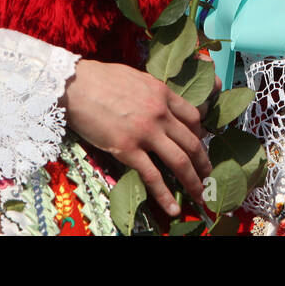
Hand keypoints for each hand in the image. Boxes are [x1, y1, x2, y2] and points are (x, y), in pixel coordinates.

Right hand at [63, 59, 211, 216]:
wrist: (74, 85)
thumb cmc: (100, 78)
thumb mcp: (137, 77)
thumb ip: (152, 92)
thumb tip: (158, 101)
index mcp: (163, 93)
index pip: (193, 117)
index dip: (200, 134)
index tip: (199, 145)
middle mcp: (160, 113)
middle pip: (192, 142)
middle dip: (203, 162)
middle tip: (209, 175)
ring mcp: (145, 132)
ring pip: (180, 161)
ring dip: (193, 181)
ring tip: (200, 194)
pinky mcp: (127, 149)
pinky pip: (152, 176)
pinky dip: (165, 195)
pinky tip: (172, 207)